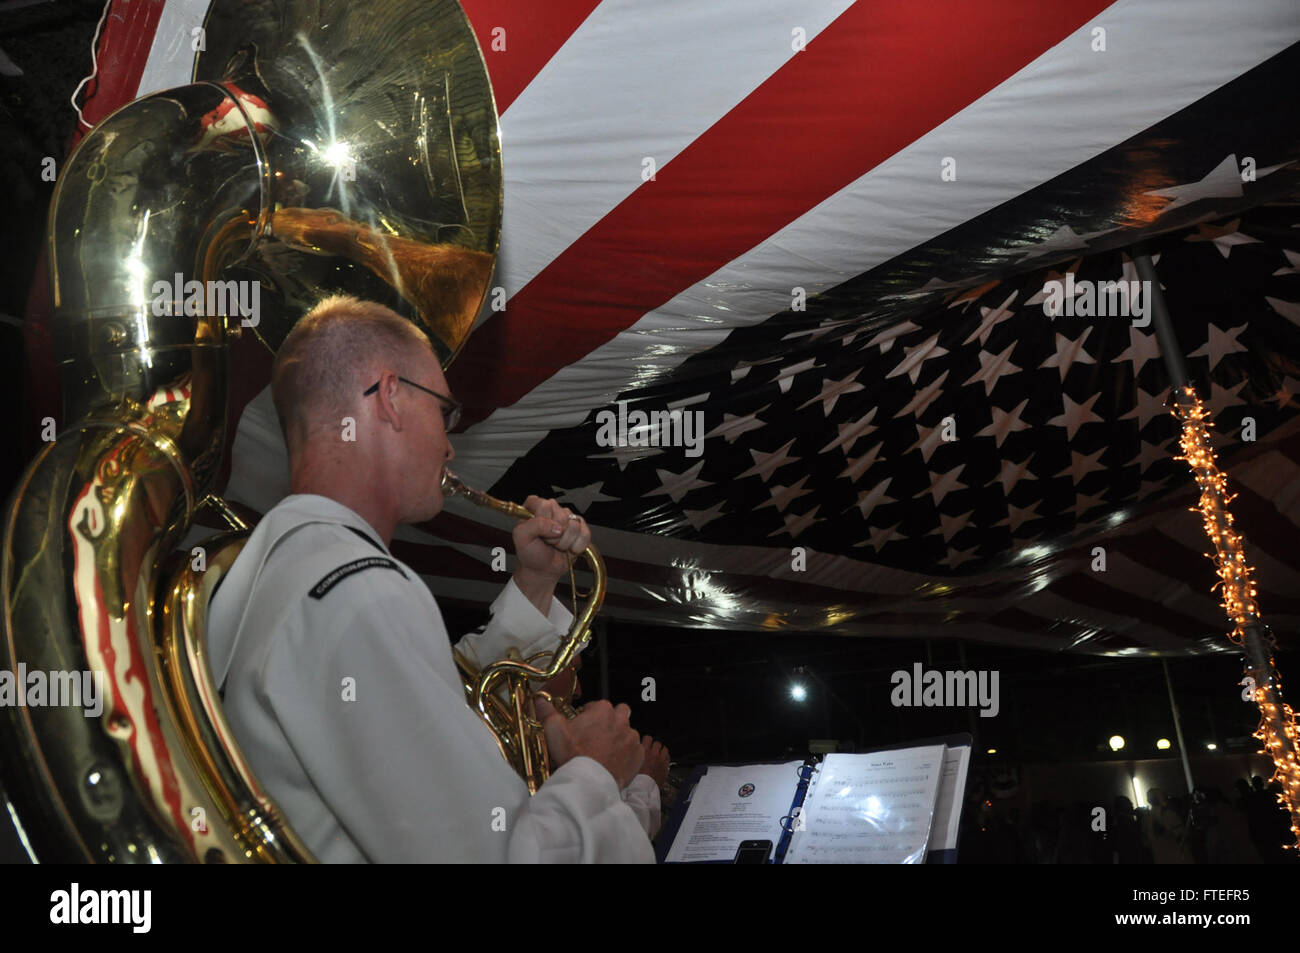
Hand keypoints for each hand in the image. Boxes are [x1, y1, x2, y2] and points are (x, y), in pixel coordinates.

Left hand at [512, 497, 589, 611]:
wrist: (543, 569)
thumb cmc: (531, 553)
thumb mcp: (522, 537)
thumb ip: (535, 525)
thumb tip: (557, 526)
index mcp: (535, 507)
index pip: (543, 504)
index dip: (542, 520)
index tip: (538, 532)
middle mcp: (552, 510)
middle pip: (562, 514)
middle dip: (554, 535)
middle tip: (547, 541)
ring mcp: (568, 518)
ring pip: (574, 526)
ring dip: (564, 542)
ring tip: (556, 545)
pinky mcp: (580, 528)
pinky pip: (585, 534)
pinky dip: (576, 546)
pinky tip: (568, 548)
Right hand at [538, 698, 643, 789]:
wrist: (589, 782)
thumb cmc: (573, 755)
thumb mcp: (554, 730)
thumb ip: (547, 712)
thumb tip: (540, 700)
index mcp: (602, 710)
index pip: (597, 705)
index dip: (588, 714)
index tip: (582, 725)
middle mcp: (621, 720)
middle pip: (619, 713)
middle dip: (610, 720)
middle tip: (597, 734)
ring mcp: (632, 738)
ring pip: (627, 732)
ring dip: (619, 738)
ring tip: (604, 751)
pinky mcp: (638, 755)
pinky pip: (634, 750)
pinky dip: (626, 754)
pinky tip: (614, 761)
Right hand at [639, 735, 669, 787]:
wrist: (644, 788)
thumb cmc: (636, 778)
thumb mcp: (632, 763)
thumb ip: (636, 754)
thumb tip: (636, 749)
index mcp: (644, 751)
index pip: (648, 738)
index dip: (647, 740)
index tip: (646, 743)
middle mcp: (653, 754)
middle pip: (657, 742)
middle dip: (654, 745)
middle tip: (652, 750)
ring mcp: (661, 759)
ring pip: (664, 748)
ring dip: (661, 750)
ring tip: (658, 754)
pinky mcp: (666, 766)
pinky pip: (668, 757)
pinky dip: (665, 757)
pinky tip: (662, 760)